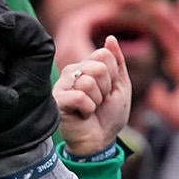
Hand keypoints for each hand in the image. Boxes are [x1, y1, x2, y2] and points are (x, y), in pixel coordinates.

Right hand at [55, 37, 132, 156]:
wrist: (100, 141)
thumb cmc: (108, 115)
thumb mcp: (121, 87)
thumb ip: (118, 62)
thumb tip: (110, 38)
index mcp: (86, 66)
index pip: (104, 55)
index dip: (113, 77)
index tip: (108, 91)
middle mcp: (72, 72)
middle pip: (98, 67)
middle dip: (105, 89)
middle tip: (99, 102)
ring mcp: (63, 85)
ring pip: (89, 82)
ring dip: (97, 101)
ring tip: (90, 109)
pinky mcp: (56, 99)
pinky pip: (80, 97)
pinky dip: (88, 109)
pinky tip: (82, 115)